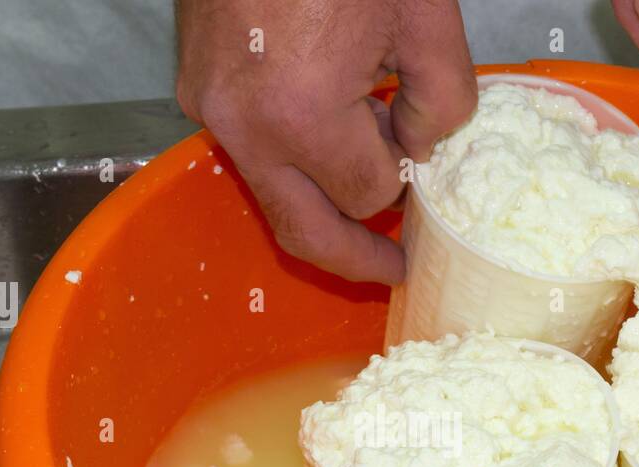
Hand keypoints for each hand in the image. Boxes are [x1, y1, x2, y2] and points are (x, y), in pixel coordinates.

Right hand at [175, 0, 476, 283]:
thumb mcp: (424, 17)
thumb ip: (442, 102)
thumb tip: (421, 151)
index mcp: (301, 114)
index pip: (366, 191)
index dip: (405, 179)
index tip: (423, 160)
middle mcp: (244, 126)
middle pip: (301, 232)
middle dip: (351, 258)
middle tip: (391, 270)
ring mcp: (211, 108)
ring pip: (272, 193)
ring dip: (320, 199)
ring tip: (364, 185)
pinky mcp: (196, 86)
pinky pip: (250, 146)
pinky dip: (290, 153)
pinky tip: (322, 122)